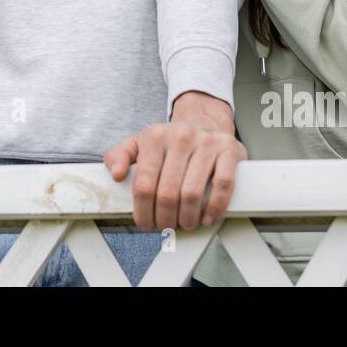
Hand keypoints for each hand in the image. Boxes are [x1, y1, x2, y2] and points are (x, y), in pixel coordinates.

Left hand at [103, 92, 245, 231]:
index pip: (144, 183)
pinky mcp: (229, 151)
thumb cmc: (170, 140)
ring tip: (184, 223)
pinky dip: (214, 208)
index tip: (145, 223)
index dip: (143, 211)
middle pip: (168, 193)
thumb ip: (120, 156)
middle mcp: (181, 137)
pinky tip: (206, 217)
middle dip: (164, 218)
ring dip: (187, 218)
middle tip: (165, 226)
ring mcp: (207, 143)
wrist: (204, 120)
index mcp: (155, 137)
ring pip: (193, 193)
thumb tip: (116, 174)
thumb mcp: (140, 142)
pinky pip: (222, 185)